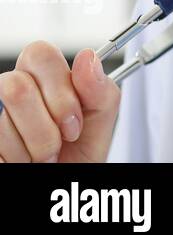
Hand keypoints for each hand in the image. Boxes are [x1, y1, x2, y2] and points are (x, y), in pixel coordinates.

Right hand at [0, 43, 120, 162]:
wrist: (67, 180)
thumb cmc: (80, 151)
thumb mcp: (100, 119)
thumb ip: (100, 88)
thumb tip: (87, 58)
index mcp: (45, 78)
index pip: (39, 54)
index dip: (59, 90)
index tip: (75, 122)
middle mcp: (15, 92)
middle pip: (16, 86)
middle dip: (46, 123)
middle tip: (62, 141)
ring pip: (3, 121)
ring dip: (35, 147)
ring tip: (45, 155)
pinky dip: (18, 160)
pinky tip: (26, 161)